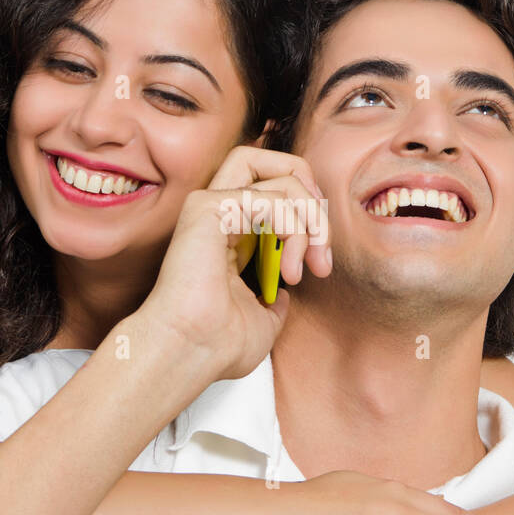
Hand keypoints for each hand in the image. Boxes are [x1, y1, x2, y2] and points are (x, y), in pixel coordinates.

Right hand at [136, 147, 331, 381]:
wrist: (191, 353)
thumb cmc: (216, 344)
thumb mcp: (263, 319)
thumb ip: (274, 299)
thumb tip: (283, 295)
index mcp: (228, 231)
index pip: (274, 188)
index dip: (308, 211)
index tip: (320, 257)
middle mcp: (218, 212)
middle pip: (273, 161)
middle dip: (312, 194)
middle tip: (322, 242)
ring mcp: (212, 205)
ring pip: (281, 175)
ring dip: (312, 217)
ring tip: (312, 262)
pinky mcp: (209, 207)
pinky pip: (273, 195)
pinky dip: (295, 226)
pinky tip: (289, 266)